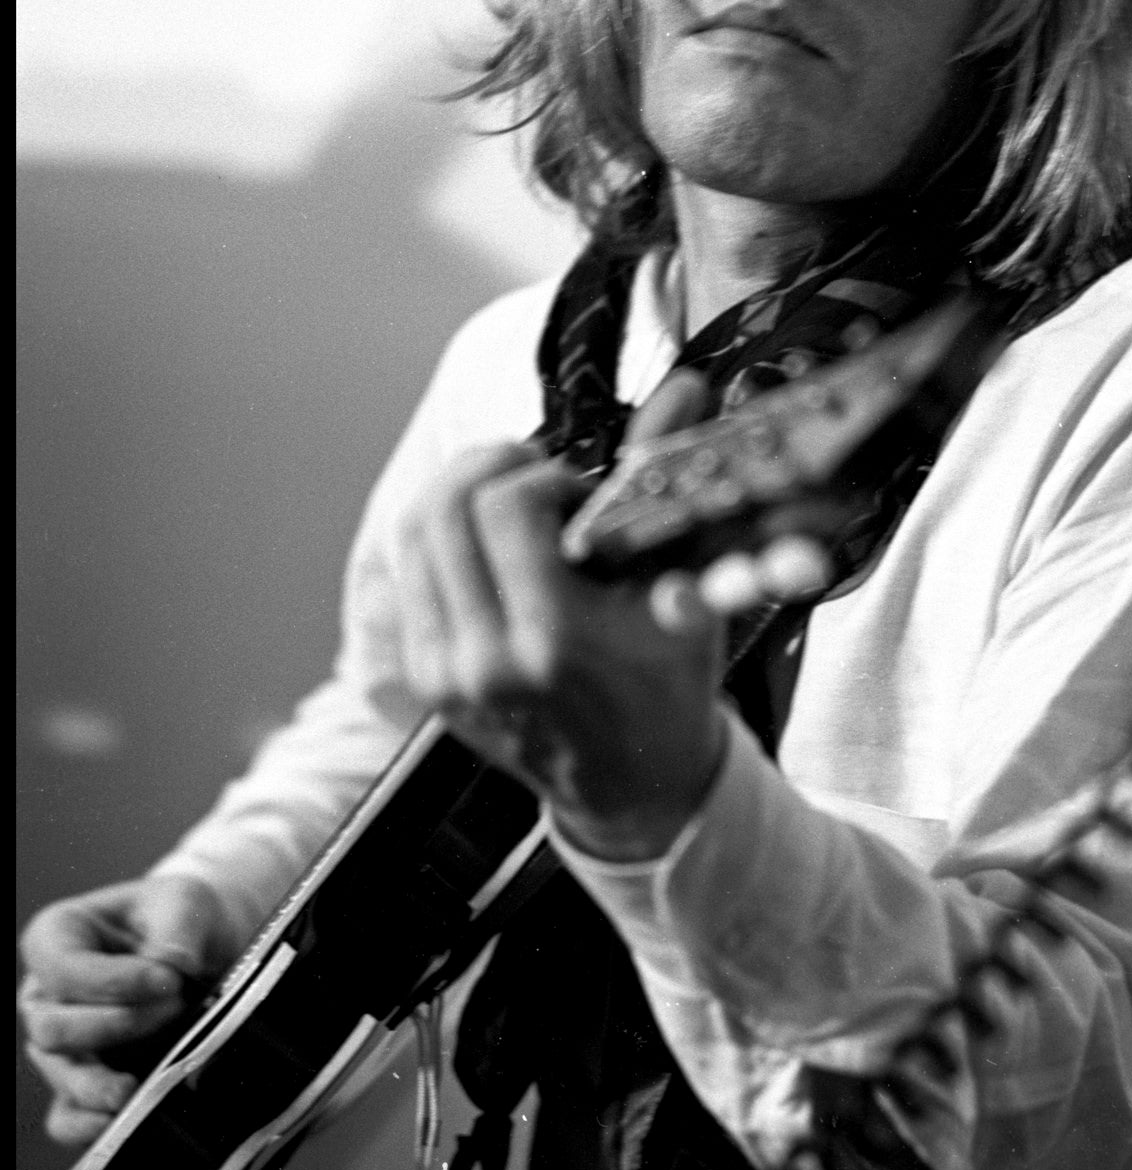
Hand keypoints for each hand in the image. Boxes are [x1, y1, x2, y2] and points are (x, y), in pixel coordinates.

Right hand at [18, 874, 238, 1144]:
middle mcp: (46, 996)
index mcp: (56, 940)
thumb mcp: (183, 901)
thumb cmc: (178, 918)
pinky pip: (67, 1119)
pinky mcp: (82, 1086)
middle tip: (175, 1009)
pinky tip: (128, 1119)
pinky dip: (92, 1126)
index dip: (112, 981)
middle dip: (116, 1026)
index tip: (170, 979)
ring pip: (61, 1078)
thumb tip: (174, 965)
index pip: (62, 970)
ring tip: (145, 1085)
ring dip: (104, 1083)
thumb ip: (177, 925)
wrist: (203, 950)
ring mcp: (62, 1046)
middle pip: (52, 1031)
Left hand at [397, 372, 731, 860]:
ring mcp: (446, 674)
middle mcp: (486, 661)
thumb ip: (665, 482)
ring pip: (414, 534)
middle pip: (441, 509)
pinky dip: (443, 538)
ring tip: (514, 505)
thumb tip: (682, 385)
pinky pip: (409, 575)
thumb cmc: (668, 683)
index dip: (543, 478)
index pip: (504, 505)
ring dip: (460, 496)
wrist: (635, 784)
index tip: (579, 496)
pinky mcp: (426, 679)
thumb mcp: (683, 586)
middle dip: (490, 469)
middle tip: (537, 478)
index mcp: (553, 642)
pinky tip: (490, 543)